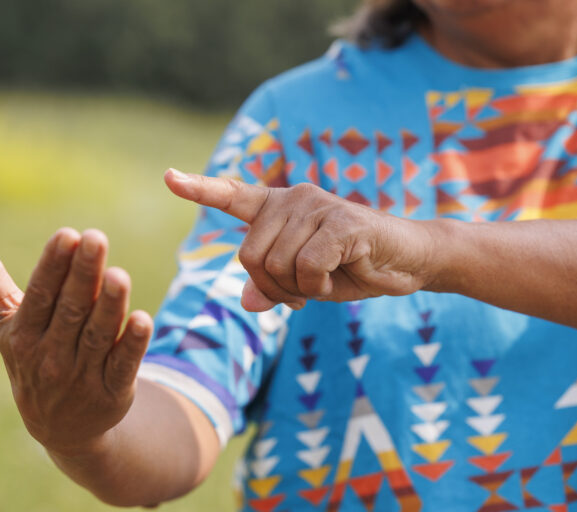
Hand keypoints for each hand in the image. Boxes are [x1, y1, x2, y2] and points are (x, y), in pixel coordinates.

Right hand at [0, 228, 152, 456]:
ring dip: (109, 305)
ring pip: (97, 335)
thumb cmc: (31, 358)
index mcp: (24, 335)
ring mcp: (83, 376)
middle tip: (96, 238)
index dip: (54, 265)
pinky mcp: (113, 391)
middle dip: (83, 274)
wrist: (60, 427)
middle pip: (71, 309)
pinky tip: (142, 320)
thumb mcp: (5, 324)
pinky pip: (123, 365)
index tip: (67, 235)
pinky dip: (132, 344)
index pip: (40, 295)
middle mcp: (51, 355)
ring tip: (119, 275)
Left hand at [165, 169, 436, 310]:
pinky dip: (319, 285)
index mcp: (279, 209)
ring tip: (326, 280)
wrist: (408, 262)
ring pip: (277, 265)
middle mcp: (293, 198)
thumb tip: (246, 301)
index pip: (232, 195)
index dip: (199, 189)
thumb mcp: (305, 283)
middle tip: (301, 293)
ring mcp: (318, 206)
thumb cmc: (352, 268)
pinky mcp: (342, 222)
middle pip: (249, 256)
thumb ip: (272, 286)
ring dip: (299, 289)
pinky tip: (342, 274)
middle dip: (272, 288)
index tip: (169, 177)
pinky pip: (308, 266)